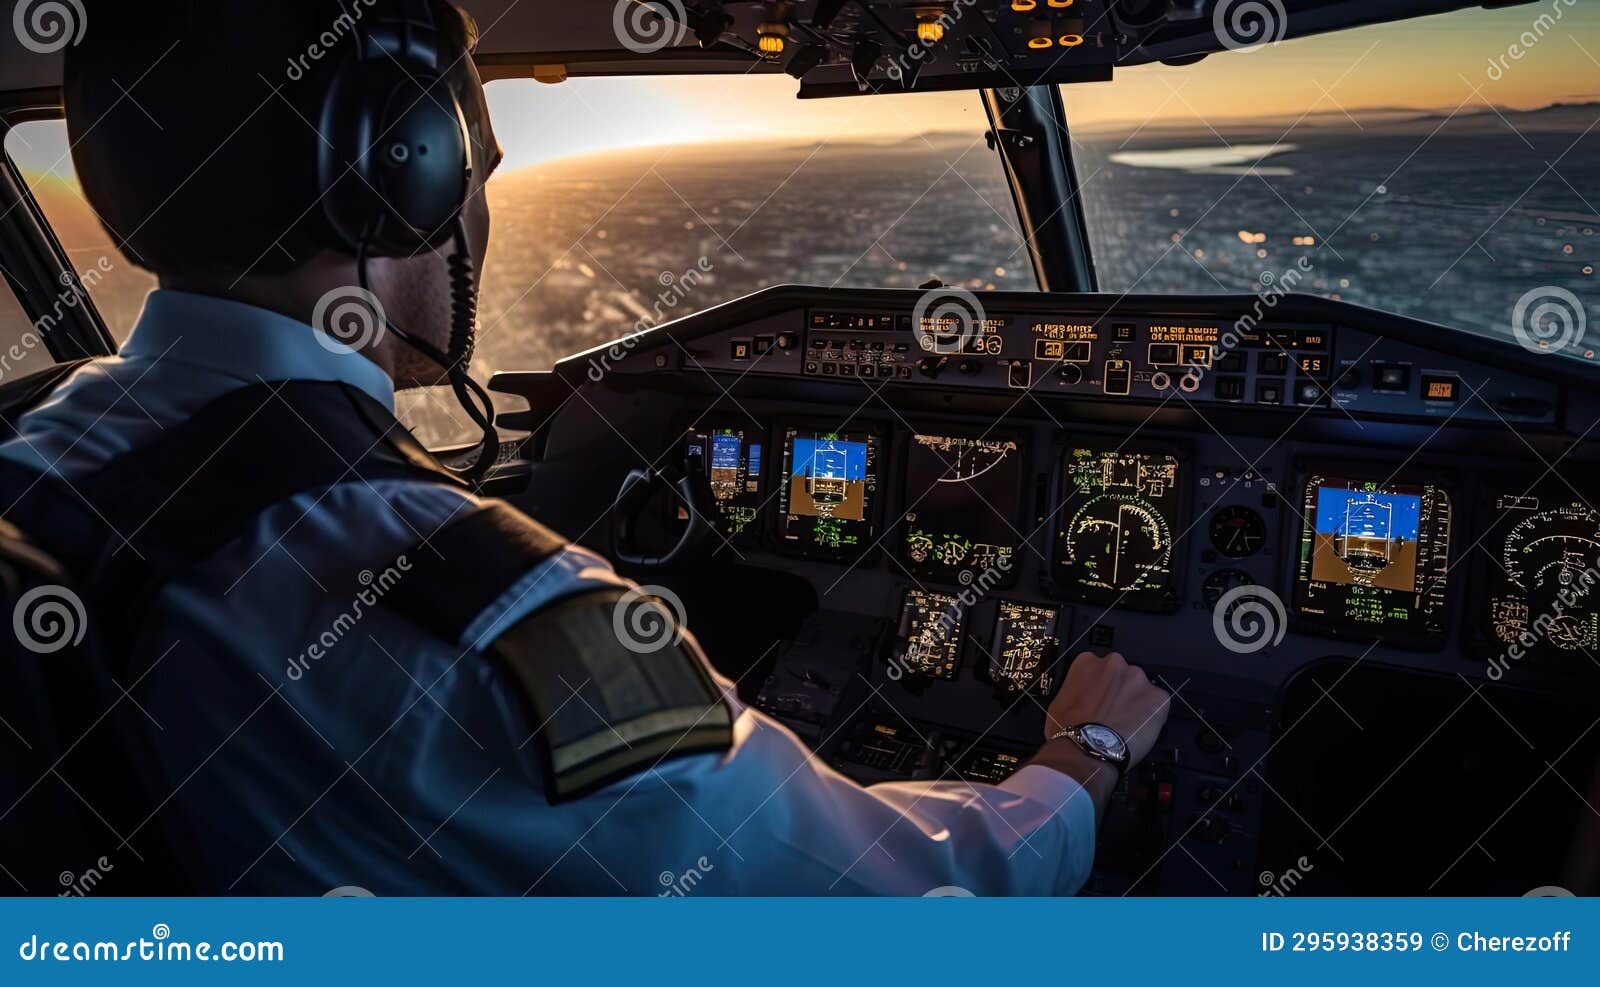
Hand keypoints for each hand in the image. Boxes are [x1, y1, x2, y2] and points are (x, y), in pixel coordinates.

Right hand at [1025, 652, 1170, 820]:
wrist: (1085, 748)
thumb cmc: (1067, 729)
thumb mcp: (1059, 702)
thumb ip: (1076, 691)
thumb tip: (1081, 699)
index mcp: (1087, 662)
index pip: (1099, 669)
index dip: (1100, 687)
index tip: (1100, 699)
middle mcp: (1114, 663)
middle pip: (1122, 676)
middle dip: (1120, 692)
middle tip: (1114, 713)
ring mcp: (1138, 679)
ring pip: (1141, 690)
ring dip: (1136, 703)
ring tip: (1127, 725)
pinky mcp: (1158, 697)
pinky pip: (1159, 705)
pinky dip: (1154, 716)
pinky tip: (1140, 730)